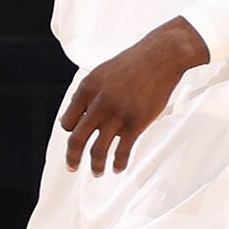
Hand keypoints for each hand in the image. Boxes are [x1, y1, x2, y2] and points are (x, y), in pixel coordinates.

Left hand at [60, 17, 209, 174]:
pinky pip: (122, 150)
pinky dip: (118, 163)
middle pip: (77, 139)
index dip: (71, 132)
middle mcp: (98, 103)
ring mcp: (117, 114)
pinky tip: (118, 168)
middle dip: (72, 157)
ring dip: (96, 165)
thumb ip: (89, 94)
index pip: (68, 122)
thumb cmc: (132, 65)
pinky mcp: (137, 122)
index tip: (77, 139)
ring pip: (98, 149)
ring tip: (97, 172)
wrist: (160, 56)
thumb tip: (79, 115)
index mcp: (86, 89)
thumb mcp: (101, 73)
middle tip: (72, 167)